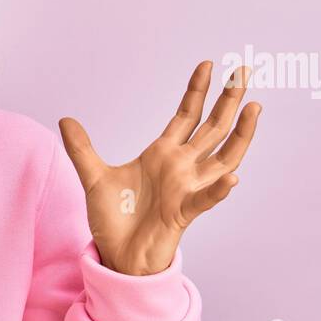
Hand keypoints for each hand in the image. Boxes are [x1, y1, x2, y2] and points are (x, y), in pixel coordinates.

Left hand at [58, 61, 260, 275]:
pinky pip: (205, 200)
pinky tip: (232, 178)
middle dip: (228, 101)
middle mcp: (181, 168)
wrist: (117, 255)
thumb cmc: (114, 220)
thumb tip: (65, 120)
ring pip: (223, 158)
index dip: (197, 91)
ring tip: (255, 110)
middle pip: (212, 128)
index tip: (208, 64)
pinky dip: (218, 190)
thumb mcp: (93, 178)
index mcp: (162, 155)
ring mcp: (186, 189)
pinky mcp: (183, 214)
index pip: (186, 116)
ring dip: (240, 136)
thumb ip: (82, 149)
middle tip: (243, 71)